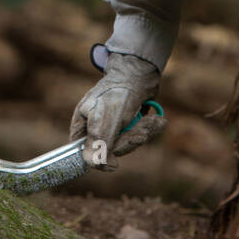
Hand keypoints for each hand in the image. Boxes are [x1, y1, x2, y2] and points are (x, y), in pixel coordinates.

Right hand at [69, 52, 164, 169]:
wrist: (139, 71)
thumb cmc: (117, 94)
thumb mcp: (103, 122)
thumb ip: (98, 147)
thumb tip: (101, 167)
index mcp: (82, 125)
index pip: (86, 155)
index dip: (102, 159)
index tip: (114, 162)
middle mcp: (96, 126)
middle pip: (111, 151)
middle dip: (127, 141)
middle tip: (135, 130)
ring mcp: (114, 124)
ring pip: (128, 143)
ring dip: (141, 133)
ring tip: (149, 122)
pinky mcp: (131, 122)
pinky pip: (140, 134)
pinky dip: (149, 128)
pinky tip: (156, 120)